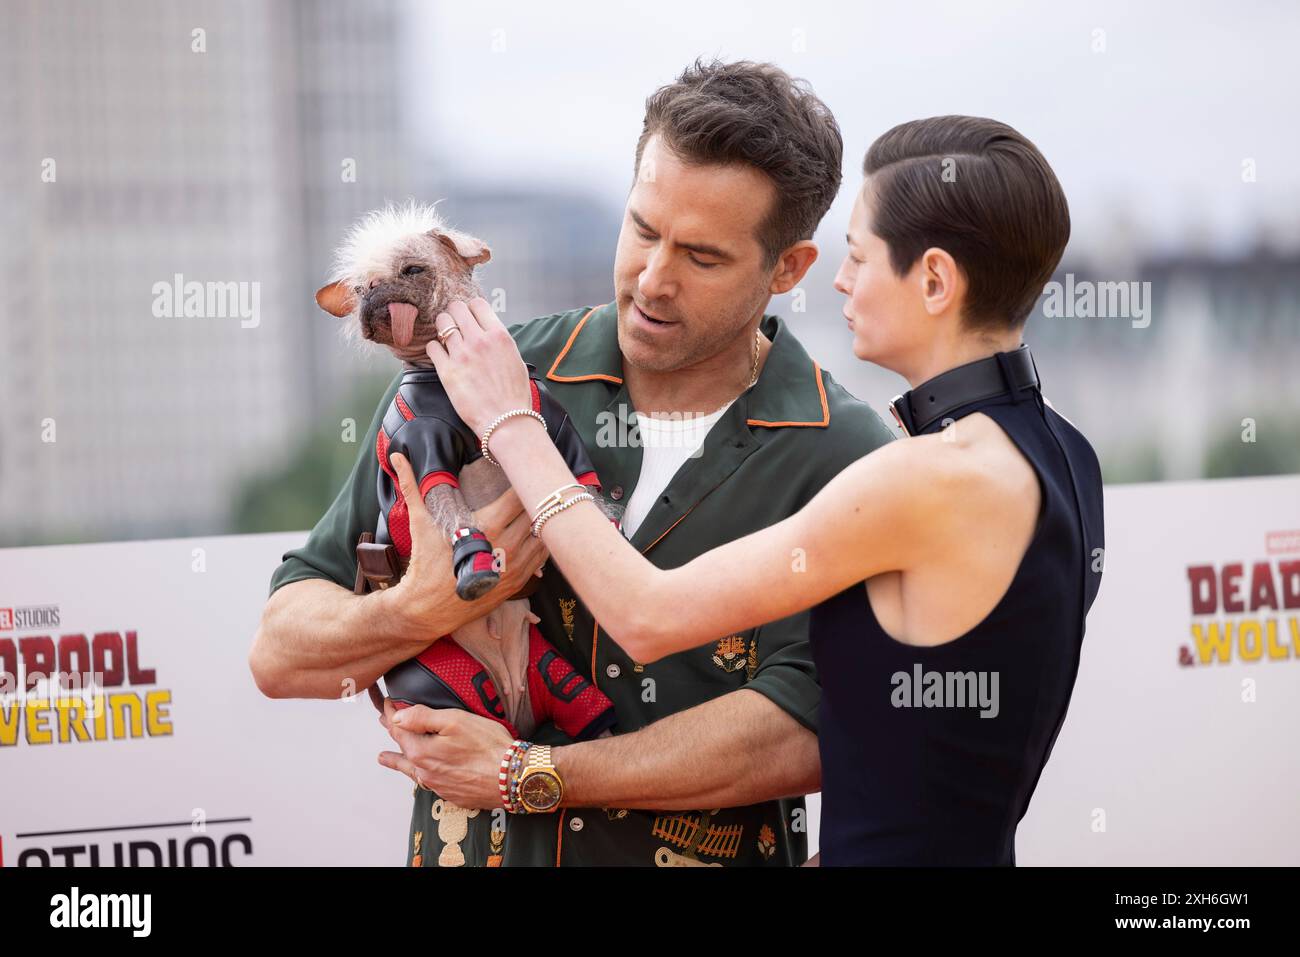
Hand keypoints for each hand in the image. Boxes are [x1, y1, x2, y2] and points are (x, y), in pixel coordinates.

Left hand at [377, 700, 512, 808]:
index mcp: (421, 752)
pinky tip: (420, 774)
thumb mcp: (455, 720)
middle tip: (384, 721)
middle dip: (393, 732)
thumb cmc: (488, 747)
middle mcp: (425, 772)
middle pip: (403, 748)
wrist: (512, 778)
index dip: (391, 713)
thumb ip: (422, 717)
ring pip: (412, 768)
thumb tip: (397, 716)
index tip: (387, 703)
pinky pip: (428, 781)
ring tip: (384, 758)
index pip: (398, 729)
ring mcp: (438, 785)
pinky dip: (419, 773)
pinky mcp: (452, 793)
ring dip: (398, 759)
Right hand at [383, 452, 547, 638]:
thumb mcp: (420, 523)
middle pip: (537, 512)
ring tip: (536, 507)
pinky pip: (542, 557)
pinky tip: (535, 532)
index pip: (520, 494)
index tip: (520, 470)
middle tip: (531, 485)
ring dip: (542, 520)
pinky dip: (541, 542)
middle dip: (534, 497)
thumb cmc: (425, 564)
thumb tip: (396, 455)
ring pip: (545, 534)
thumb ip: (412, 486)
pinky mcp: (518, 582)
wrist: (428, 610)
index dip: (522, 479)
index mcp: (488, 527)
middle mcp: (507, 546)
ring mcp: (515, 567)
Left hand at [426, 298, 533, 437]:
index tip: (469, 316)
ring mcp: (462, 355)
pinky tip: (441, 355)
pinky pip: (432, 347)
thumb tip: (487, 332)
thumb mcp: (516, 359)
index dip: (471, 308)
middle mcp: (479, 340)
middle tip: (454, 324)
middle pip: (456, 308)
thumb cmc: (514, 394)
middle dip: (454, 313)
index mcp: (499, 336)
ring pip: (442, 324)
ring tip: (445, 338)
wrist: (506, 420)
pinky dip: (434, 348)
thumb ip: (499, 342)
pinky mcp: (447, 371)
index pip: (477, 304)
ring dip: (442, 328)